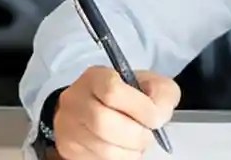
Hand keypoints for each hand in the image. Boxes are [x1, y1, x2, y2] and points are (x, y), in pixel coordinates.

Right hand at [52, 66, 179, 159]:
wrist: (101, 109)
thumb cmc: (129, 96)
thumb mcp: (151, 84)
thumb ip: (162, 94)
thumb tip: (158, 115)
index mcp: (95, 77)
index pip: (112, 91)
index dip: (140, 108)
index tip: (155, 117)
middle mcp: (75, 100)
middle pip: (103, 122)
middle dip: (135, 134)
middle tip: (147, 135)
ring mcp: (68, 126)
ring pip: (102, 147)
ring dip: (129, 150)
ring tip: (136, 142)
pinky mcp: (69, 149)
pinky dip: (119, 158)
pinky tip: (123, 149)